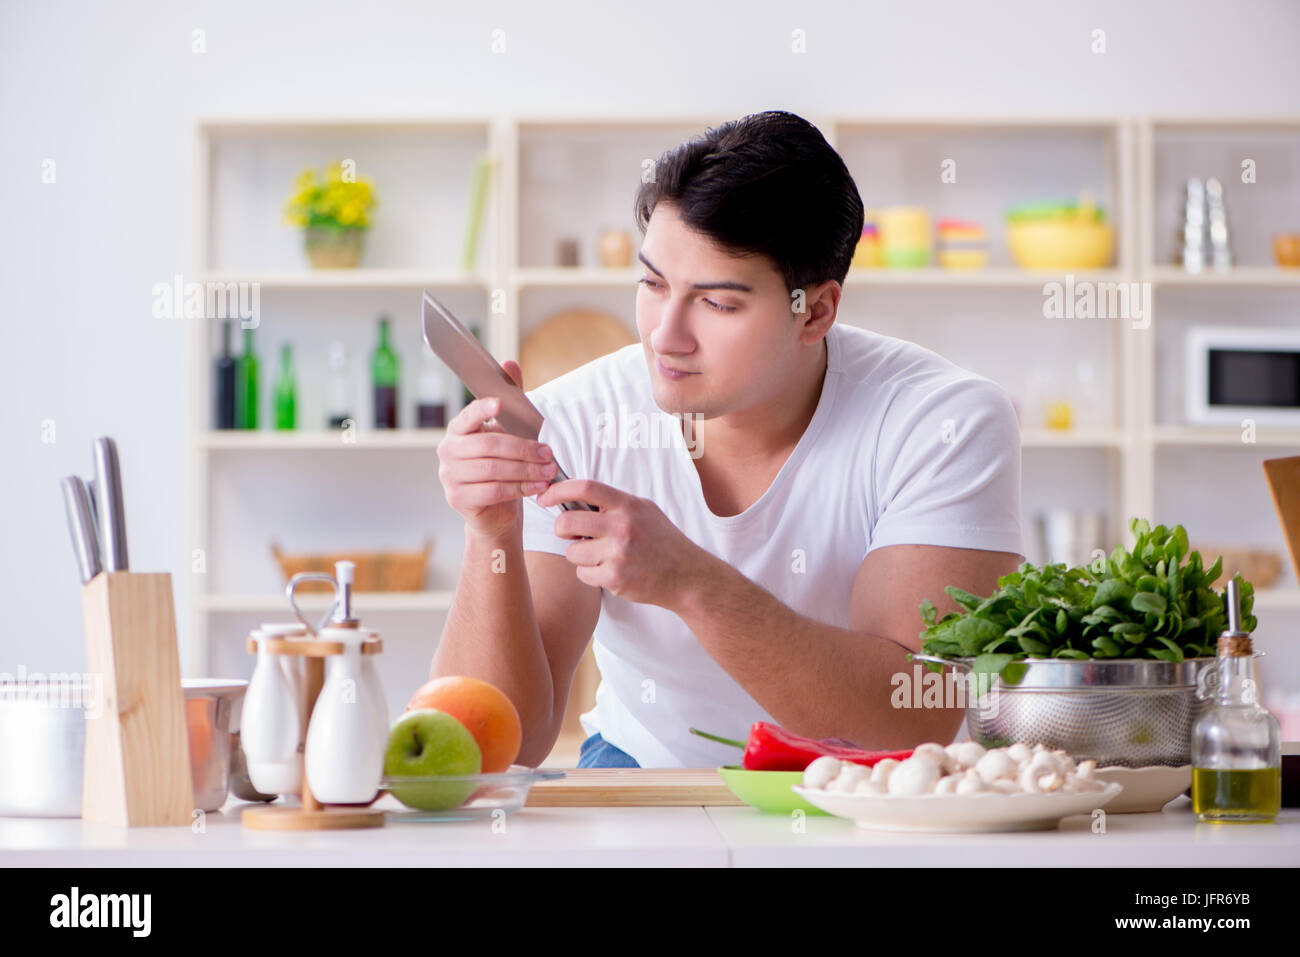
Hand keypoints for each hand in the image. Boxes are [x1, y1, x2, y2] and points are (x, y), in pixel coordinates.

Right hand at [436, 359, 558, 538]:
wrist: (494, 510)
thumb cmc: (502, 466)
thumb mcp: (508, 432)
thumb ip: (510, 398)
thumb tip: (509, 363)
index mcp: (458, 430)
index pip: (467, 416)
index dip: (482, 409)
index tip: (500, 403)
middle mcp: (448, 451)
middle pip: (489, 445)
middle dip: (524, 449)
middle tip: (548, 453)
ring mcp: (450, 476)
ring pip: (494, 469)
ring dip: (526, 470)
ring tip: (548, 471)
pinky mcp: (458, 498)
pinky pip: (493, 491)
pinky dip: (520, 488)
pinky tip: (537, 487)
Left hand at [535, 478, 710, 606]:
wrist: (687, 575)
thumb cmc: (662, 541)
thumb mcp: (643, 511)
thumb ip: (613, 504)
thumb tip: (573, 497)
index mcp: (628, 505)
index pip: (585, 487)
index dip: (558, 490)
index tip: (544, 496)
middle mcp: (623, 527)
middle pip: (567, 522)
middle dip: (562, 529)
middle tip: (570, 534)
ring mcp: (618, 554)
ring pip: (571, 552)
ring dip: (578, 555)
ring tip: (600, 555)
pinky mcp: (615, 579)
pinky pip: (582, 574)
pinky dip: (589, 573)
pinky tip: (609, 571)